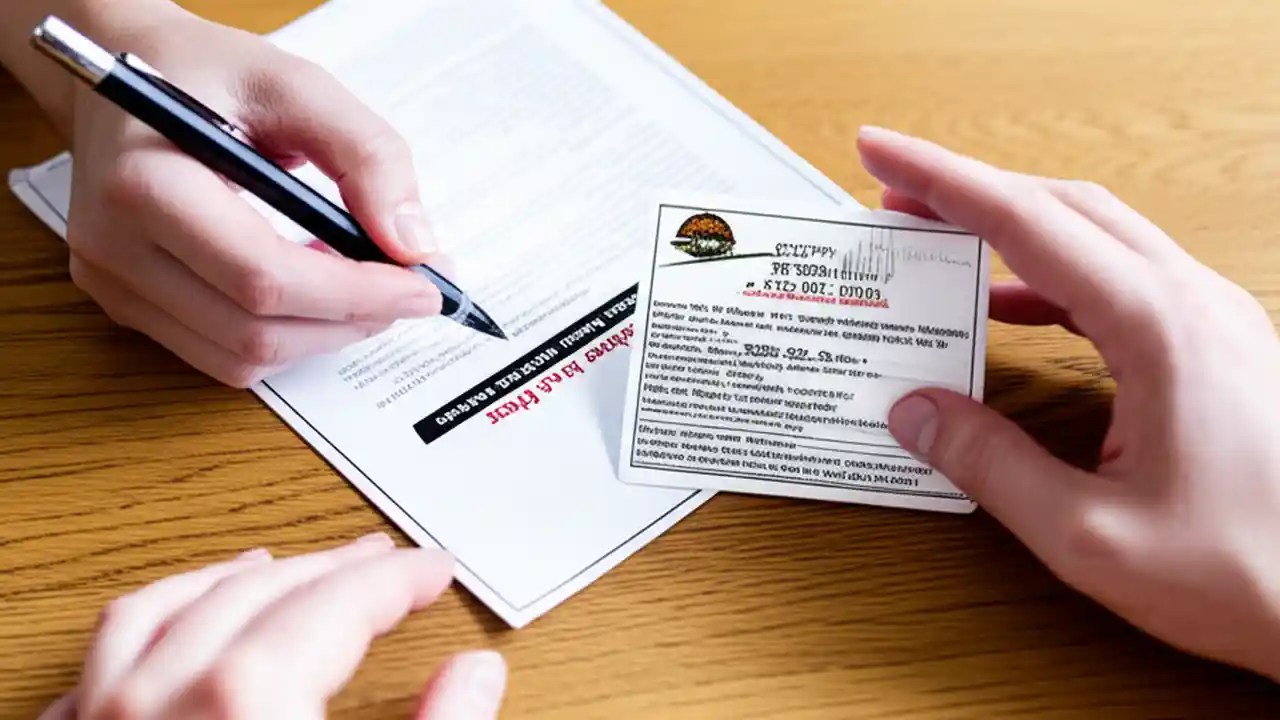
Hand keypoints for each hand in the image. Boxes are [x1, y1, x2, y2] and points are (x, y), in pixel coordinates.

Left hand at [38, 534, 506, 719]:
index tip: (432, 569)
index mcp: (247, 704)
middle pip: (260, 594)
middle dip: (331, 567)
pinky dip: (148, 629)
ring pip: (160, 610)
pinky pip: (97, 666)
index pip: (342, 604)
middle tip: (381, 560)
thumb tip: (476, 674)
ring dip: (229, 578)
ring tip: (272, 565)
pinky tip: (169, 634)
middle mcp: (159, 701)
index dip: (399, 578)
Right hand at [64, 1, 443, 386]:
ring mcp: (112, 283)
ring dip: (323, 334)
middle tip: (411, 288)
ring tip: (364, 283)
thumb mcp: (298, 85)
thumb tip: (413, 245)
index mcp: (144, 183)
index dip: (357, 294)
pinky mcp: (125, 304)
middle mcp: (113, 246)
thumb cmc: (204, 74)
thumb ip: (368, 156)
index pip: (263, 276)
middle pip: (256, 331)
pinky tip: (313, 288)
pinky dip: (286, 336)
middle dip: (352, 320)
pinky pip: (222, 355)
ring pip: (242, 359)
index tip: (425, 288)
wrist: (124, 82)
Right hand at [861, 126, 1279, 679]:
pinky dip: (1049, 275)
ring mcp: (1210, 319)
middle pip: (1061, 207)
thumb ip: (990, 466)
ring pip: (1095, 234)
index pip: (1026, 223)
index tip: (881, 151)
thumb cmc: (1244, 571)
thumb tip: (915, 412)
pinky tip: (1009, 304)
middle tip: (893, 193)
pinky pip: (1118, 278)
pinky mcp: (1214, 345)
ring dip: (1010, 226)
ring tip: (938, 237)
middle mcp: (1190, 303)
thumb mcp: (1088, 534)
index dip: (942, 181)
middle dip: (967, 189)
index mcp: (1158, 327)